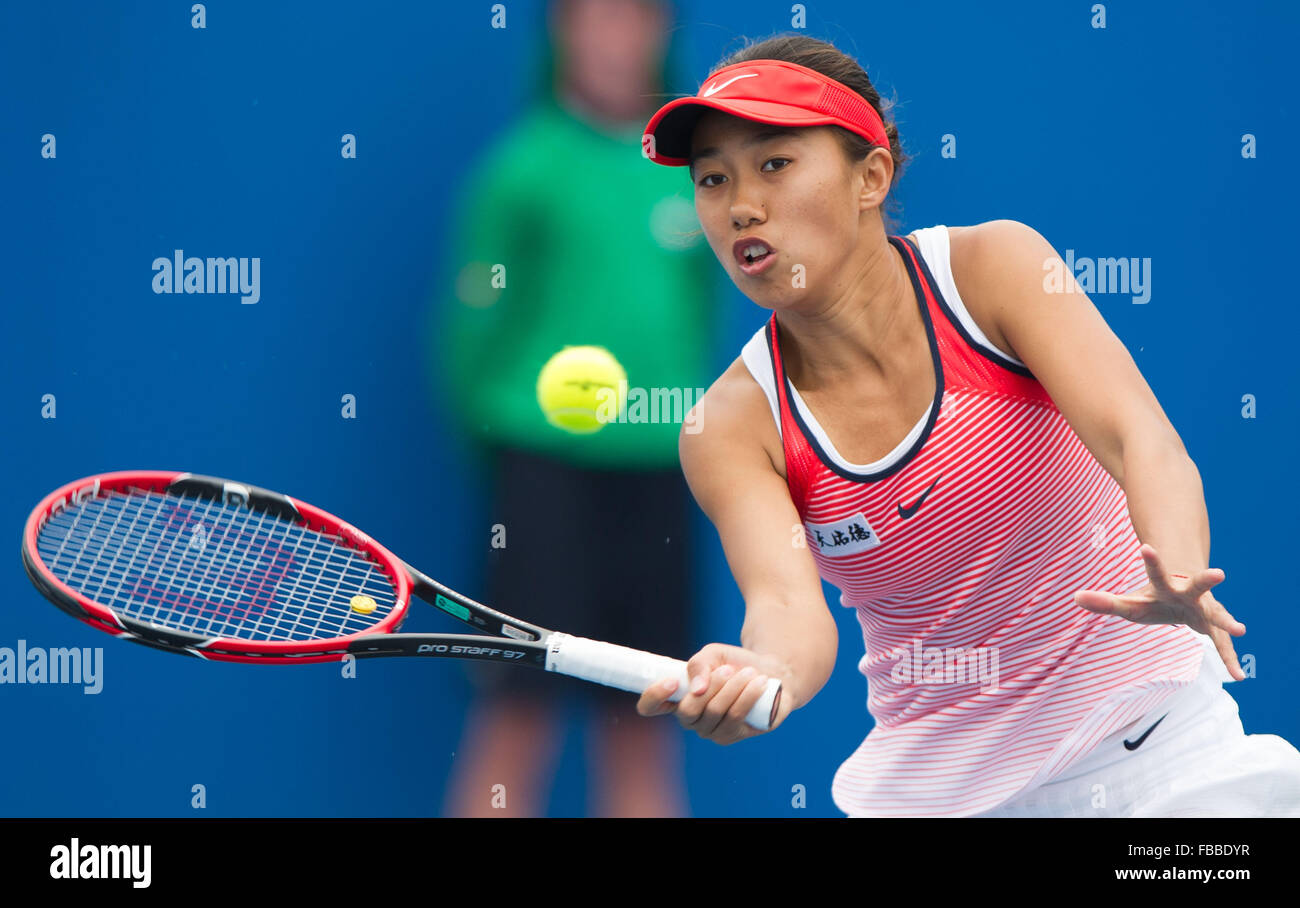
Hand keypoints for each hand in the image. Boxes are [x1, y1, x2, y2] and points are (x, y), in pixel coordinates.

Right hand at [636, 643, 788, 744]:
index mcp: (677, 698)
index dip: (654, 697)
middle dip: (711, 686)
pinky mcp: (733, 735)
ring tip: (749, 672)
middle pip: (688, 711)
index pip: (650, 706)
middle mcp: (690, 719)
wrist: (769, 673)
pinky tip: (759, 683)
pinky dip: (748, 696)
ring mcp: (711, 731)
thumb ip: (699, 664)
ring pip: (715, 713)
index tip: (672, 681)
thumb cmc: (734, 664)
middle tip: (728, 669)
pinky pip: (736, 718)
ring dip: (733, 688)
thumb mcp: (713, 654)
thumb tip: (696, 688)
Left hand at [1074, 543, 1245, 680]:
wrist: (1187, 595)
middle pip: (1198, 586)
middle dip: (1206, 580)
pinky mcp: (1215, 628)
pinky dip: (1230, 660)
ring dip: (1227, 621)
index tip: (1145, 547)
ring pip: (1217, 614)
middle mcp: (1190, 594)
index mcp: (1166, 586)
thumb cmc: (1155, 599)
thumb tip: (1075, 597)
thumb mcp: (1130, 604)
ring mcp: (1206, 610)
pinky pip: (1223, 646)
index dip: (1151, 561)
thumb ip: (1105, 602)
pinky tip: (1239, 676)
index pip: (1156, 573)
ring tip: (1240, 630)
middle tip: (1219, 573)